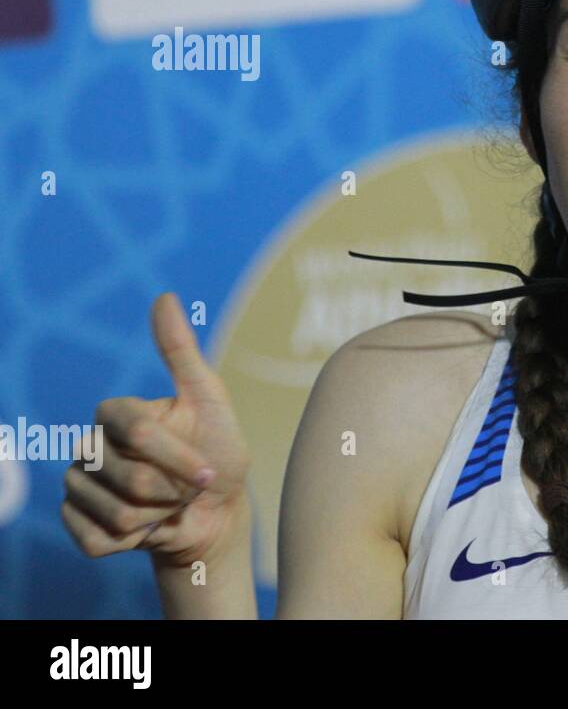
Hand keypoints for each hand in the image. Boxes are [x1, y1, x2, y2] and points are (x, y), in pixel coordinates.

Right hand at [62, 292, 251, 567]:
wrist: (218, 513)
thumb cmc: (218, 453)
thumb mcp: (211, 400)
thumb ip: (182, 352)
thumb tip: (164, 297)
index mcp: (118, 413)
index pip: (136, 431)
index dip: (177, 456)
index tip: (209, 470)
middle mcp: (89, 445)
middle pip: (129, 476)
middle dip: (174, 489)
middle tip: (188, 487)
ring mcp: (79, 485)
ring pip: (116, 512)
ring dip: (158, 516)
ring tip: (169, 505)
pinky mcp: (78, 524)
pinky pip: (97, 539)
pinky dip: (135, 541)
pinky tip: (148, 529)